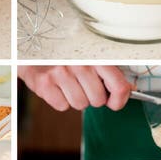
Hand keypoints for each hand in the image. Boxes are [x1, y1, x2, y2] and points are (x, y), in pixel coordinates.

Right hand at [18, 65, 132, 110]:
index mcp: (96, 57)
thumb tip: (127, 90)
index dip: (119, 101)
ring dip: (74, 99)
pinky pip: (62, 106)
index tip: (114, 103)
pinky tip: (56, 88)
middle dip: (91, 98)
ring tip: (67, 85)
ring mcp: (61, 73)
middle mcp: (80, 64)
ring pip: (80, 105)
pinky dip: (59, 101)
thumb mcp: (89, 59)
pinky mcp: (45, 83)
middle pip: (98, 100)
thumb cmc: (64, 58)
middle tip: (81, 86)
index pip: (119, 86)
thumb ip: (109, 73)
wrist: (32, 53)